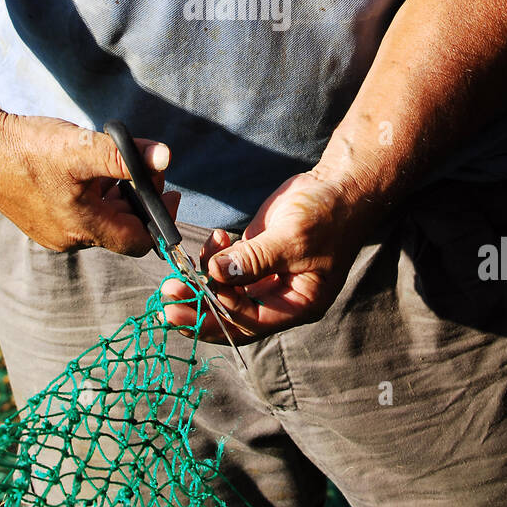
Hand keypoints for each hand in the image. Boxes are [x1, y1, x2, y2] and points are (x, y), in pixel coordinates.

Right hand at [0, 111, 178, 253]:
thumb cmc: (28, 148)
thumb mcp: (81, 149)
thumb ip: (124, 156)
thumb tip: (165, 157)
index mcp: (83, 229)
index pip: (139, 241)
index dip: (160, 218)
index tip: (170, 190)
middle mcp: (68, 238)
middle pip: (121, 229)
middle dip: (139, 200)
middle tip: (146, 169)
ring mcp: (51, 231)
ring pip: (100, 218)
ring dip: (117, 195)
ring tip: (116, 163)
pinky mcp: (38, 218)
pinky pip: (79, 213)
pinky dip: (94, 194)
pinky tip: (87, 167)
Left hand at [160, 169, 376, 343]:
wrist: (339, 186)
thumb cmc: (326, 214)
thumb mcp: (293, 238)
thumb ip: (255, 259)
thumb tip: (216, 275)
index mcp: (297, 305)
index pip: (251, 321)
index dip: (222, 308)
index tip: (200, 287)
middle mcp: (280, 299)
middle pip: (233, 317)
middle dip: (199, 309)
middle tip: (167, 300)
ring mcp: (266, 279)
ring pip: (225, 294)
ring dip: (201, 283)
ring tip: (182, 267)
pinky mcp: (256, 258)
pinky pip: (226, 269)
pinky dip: (213, 258)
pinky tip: (215, 237)